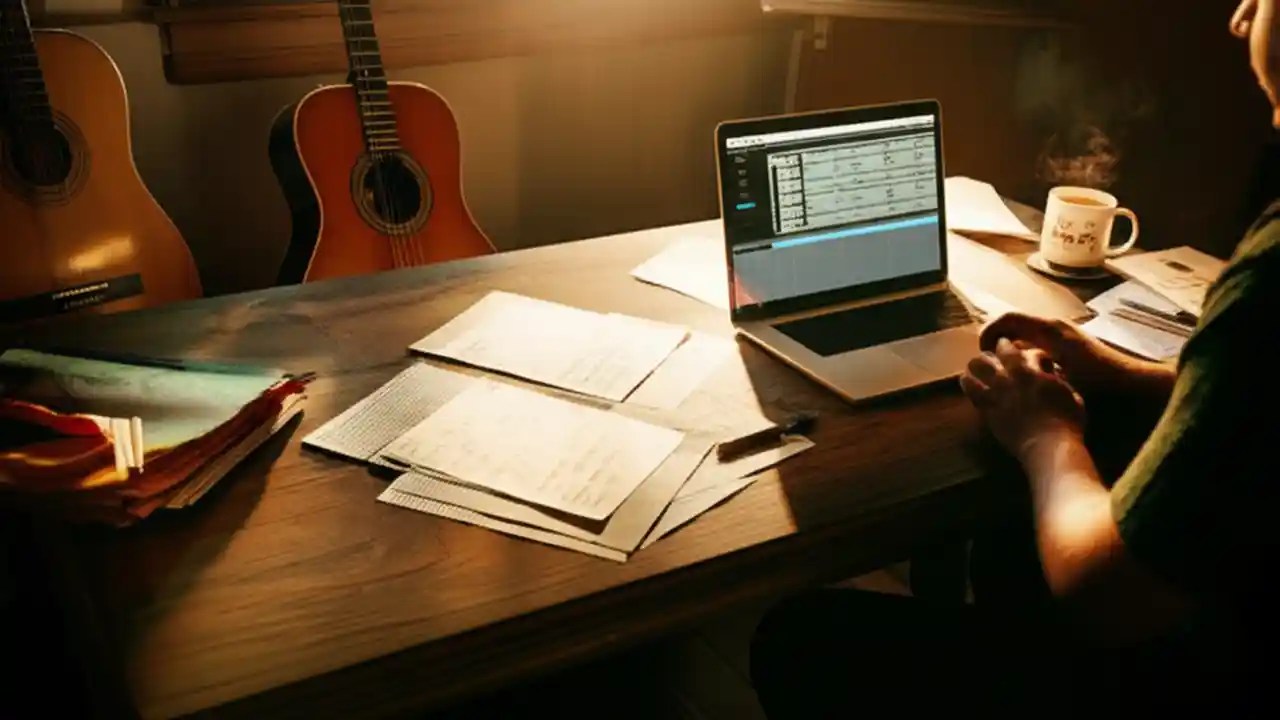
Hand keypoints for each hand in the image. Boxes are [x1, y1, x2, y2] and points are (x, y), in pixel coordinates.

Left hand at [961, 338, 1086, 461]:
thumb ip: (1056, 379)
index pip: (1013, 349)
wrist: (1048, 446)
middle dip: (990, 354)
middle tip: (992, 358)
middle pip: (990, 355)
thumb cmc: (1067, 422)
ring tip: (976, 368)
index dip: (1008, 345)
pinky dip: (967, 382)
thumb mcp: (1071, 393)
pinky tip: (968, 382)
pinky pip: (970, 389)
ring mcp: (996, 392)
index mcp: (1031, 371)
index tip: (1007, 345)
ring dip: (976, 365)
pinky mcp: (987, 408)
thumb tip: (1051, 373)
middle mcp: (1010, 377)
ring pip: (975, 367)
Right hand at [979, 313, 1135, 397]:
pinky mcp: (1069, 343)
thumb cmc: (1096, 382)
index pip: (1008, 319)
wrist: (1130, 384)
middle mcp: (1054, 326)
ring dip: (1013, 348)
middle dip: (998, 341)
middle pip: (1015, 324)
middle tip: (990, 363)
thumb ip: (1027, 368)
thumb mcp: (1057, 377)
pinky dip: (1027, 352)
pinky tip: (1029, 374)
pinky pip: (1039, 341)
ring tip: (1005, 370)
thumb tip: (1000, 366)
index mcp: (1049, 330)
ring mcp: (1063, 333)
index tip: (983, 353)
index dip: (989, 333)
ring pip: (1027, 334)